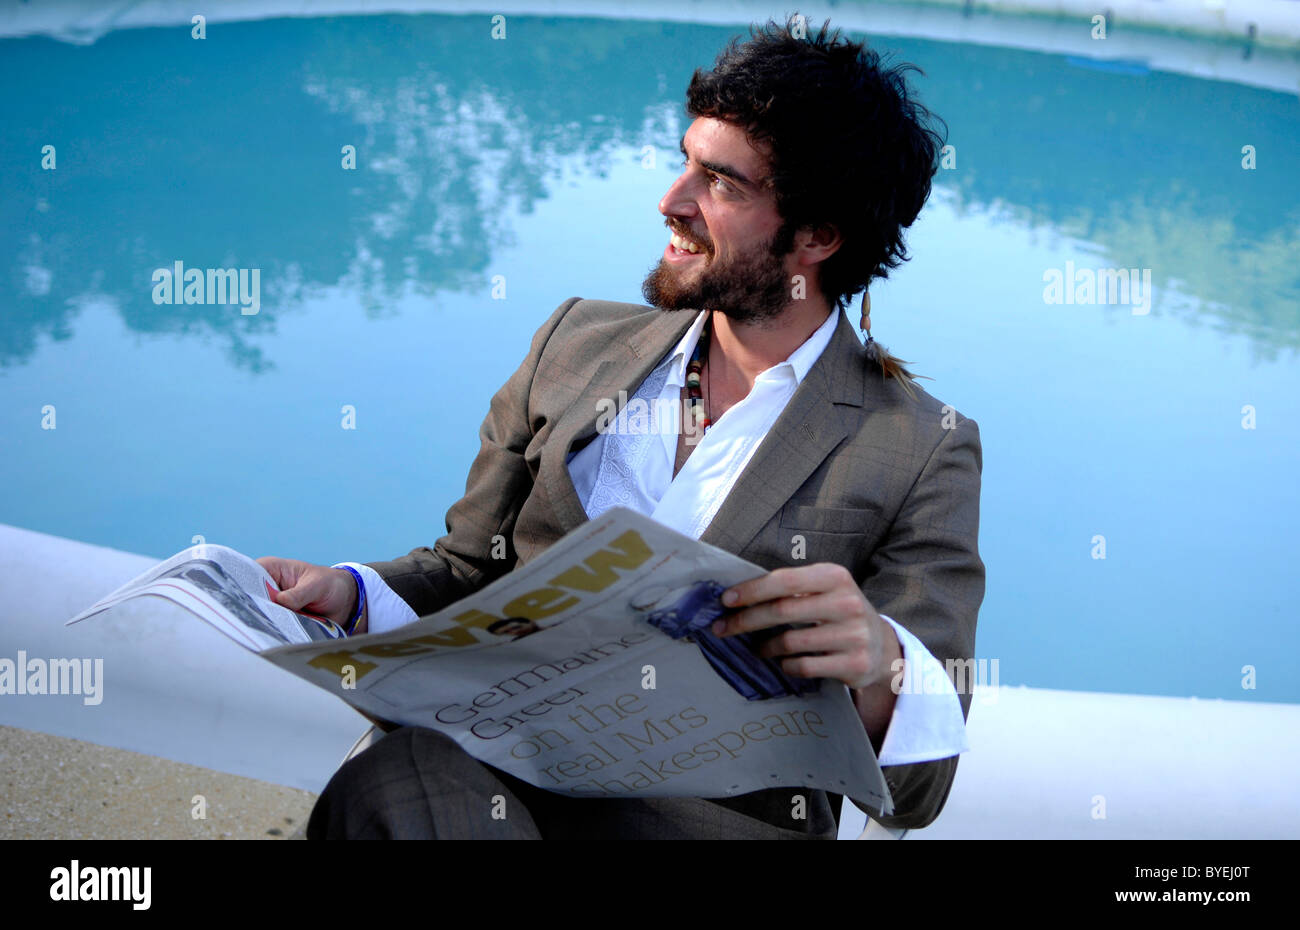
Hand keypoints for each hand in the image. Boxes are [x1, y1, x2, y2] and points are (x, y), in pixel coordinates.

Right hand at [256, 557, 360, 629]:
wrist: (344, 602)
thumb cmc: (329, 584)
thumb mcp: (317, 586)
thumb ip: (300, 594)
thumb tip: (280, 601)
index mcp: (270, 569)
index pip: (247, 575)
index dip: (242, 588)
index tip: (247, 602)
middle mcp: (265, 587)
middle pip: (248, 599)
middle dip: (252, 610)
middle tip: (258, 622)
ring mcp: (270, 605)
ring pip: (257, 616)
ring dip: (264, 625)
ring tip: (268, 632)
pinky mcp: (277, 620)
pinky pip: (270, 628)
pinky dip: (273, 634)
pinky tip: (276, 639)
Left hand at [712, 563, 900, 691]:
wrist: (881, 646)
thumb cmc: (838, 612)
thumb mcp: (824, 590)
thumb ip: (791, 589)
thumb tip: (737, 596)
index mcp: (836, 576)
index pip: (785, 580)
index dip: (752, 590)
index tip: (725, 600)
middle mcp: (848, 602)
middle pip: (783, 611)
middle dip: (746, 620)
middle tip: (722, 628)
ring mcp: (854, 635)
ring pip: (791, 642)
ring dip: (766, 647)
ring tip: (758, 648)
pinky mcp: (854, 664)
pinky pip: (804, 666)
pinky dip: (787, 665)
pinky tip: (784, 662)